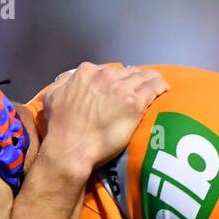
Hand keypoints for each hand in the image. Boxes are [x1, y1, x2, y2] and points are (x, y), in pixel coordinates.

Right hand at [39, 63, 168, 174]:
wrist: (71, 148)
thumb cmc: (60, 128)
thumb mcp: (52, 98)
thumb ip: (62, 84)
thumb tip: (69, 79)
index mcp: (87, 72)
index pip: (107, 70)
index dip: (114, 78)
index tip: (118, 86)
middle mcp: (105, 76)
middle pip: (127, 72)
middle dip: (133, 79)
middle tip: (139, 88)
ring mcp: (121, 89)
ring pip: (143, 76)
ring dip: (150, 79)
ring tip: (157, 85)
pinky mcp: (134, 104)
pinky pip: (153, 88)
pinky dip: (160, 86)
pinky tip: (165, 89)